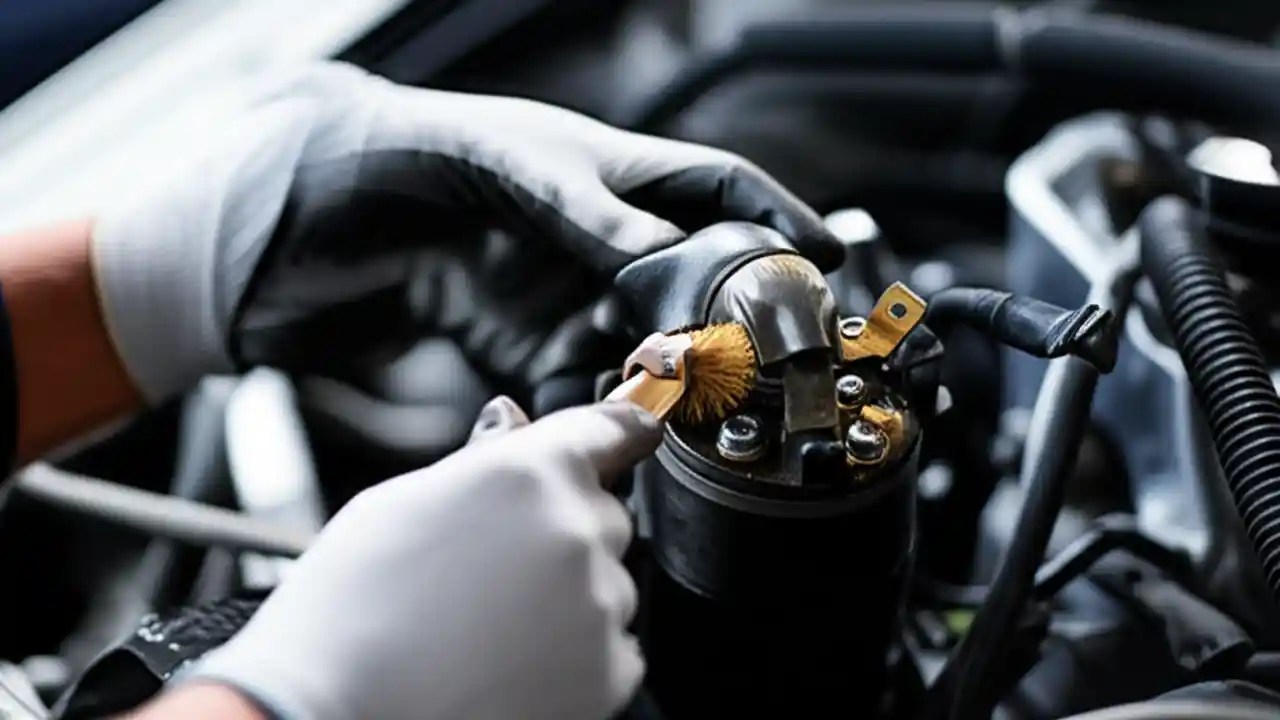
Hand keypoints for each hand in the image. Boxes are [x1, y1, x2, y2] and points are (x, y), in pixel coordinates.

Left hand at [92, 61, 839, 401]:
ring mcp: (549, 295)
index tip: (822, 259)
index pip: (709, 188)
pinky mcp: (509, 347)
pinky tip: (601, 427)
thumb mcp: (488, 159)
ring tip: (676, 411)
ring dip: (657, 381)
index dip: (773, 218)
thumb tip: (650, 254)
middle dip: (722, 324)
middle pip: (685, 281)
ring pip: (634, 346)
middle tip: (752, 368)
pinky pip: (571, 387)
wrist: (273, 223)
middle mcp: (586, 236)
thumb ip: (575, 204)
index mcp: (597, 169)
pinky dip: (592, 412)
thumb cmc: (380, 152)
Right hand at [187, 398, 660, 719]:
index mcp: (529, 472)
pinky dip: (577, 653)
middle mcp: (577, 530)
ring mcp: (599, 606)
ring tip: (491, 624)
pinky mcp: (610, 673)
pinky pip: (612, 646)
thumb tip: (512, 424)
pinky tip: (510, 662)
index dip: (621, 431)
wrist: (334, 716)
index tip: (635, 431)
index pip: (612, 429)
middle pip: (603, 514)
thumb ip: (477, 460)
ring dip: (570, 594)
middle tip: (496, 567)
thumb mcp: (399, 505)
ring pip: (607, 584)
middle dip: (564, 530)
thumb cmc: (349, 611)